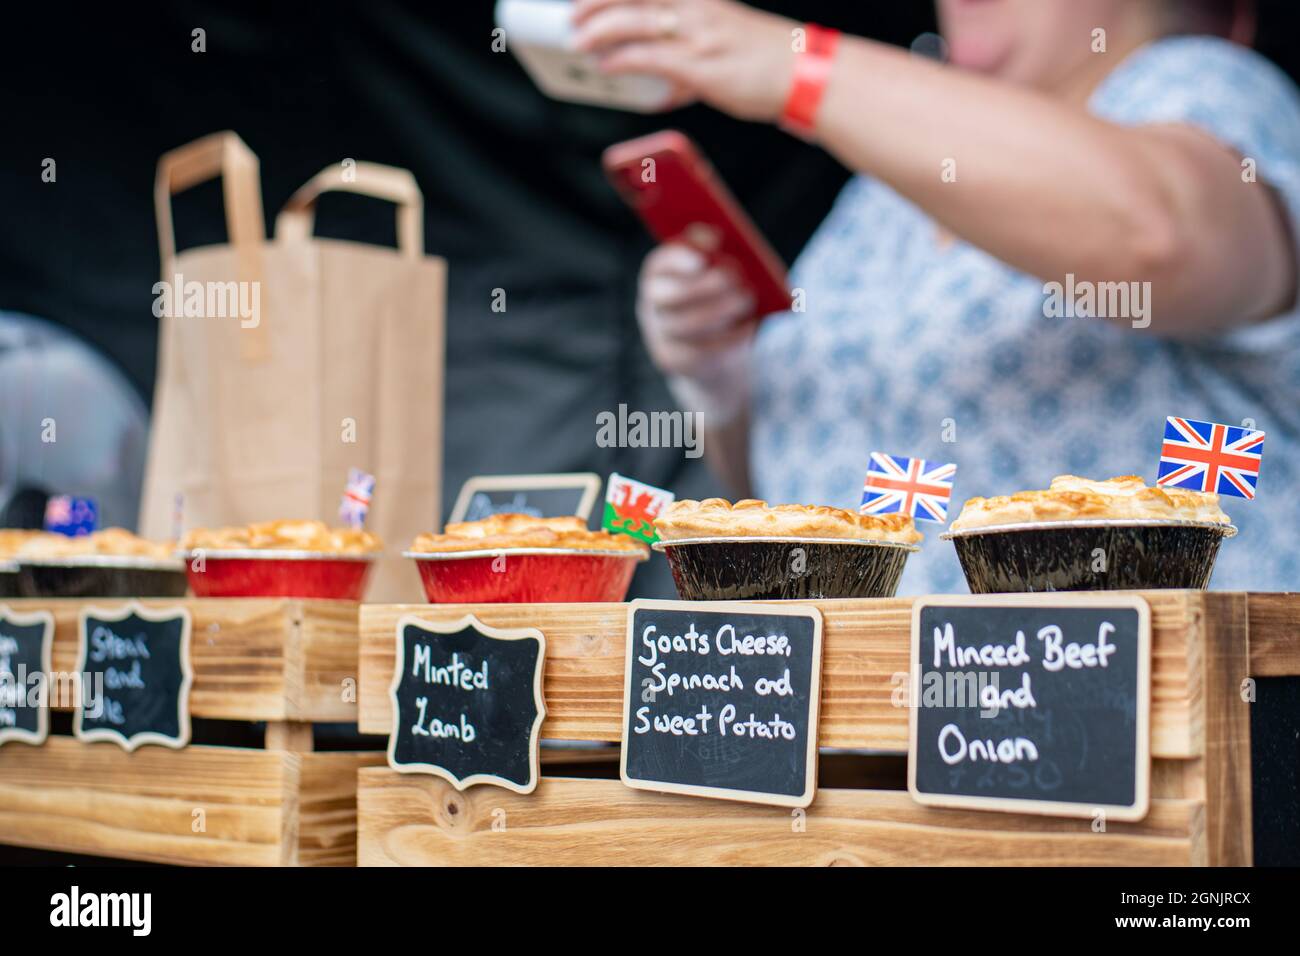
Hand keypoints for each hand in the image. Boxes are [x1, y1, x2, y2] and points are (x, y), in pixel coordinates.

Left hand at [572, 0, 796, 121]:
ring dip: (599, 30)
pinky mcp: (699, 65)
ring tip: (578, 41)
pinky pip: (649, 57)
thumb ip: (689, 58)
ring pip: (634, 20)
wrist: (806, 76)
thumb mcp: (726, 42)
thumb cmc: (770, 62)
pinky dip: (622, 60)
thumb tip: (662, 87)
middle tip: (572, 14)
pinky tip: (607, 67)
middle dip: (596, 1)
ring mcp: (697, 34)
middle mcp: (697, 7)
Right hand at [637, 243, 754, 422]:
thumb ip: (708, 249)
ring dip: (722, 308)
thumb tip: (712, 238)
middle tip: (736, 278)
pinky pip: (702, 350)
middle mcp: (652, 306)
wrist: (708, 354)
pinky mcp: (676, 361)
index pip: (660, 265)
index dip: (680, 258)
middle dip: (706, 284)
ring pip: (688, 323)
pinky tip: (749, 327)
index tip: (704, 257)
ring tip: (746, 299)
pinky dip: (731, 337)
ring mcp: (660, 337)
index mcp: (657, 277)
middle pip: (672, 295)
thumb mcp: (710, 271)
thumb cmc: (714, 299)